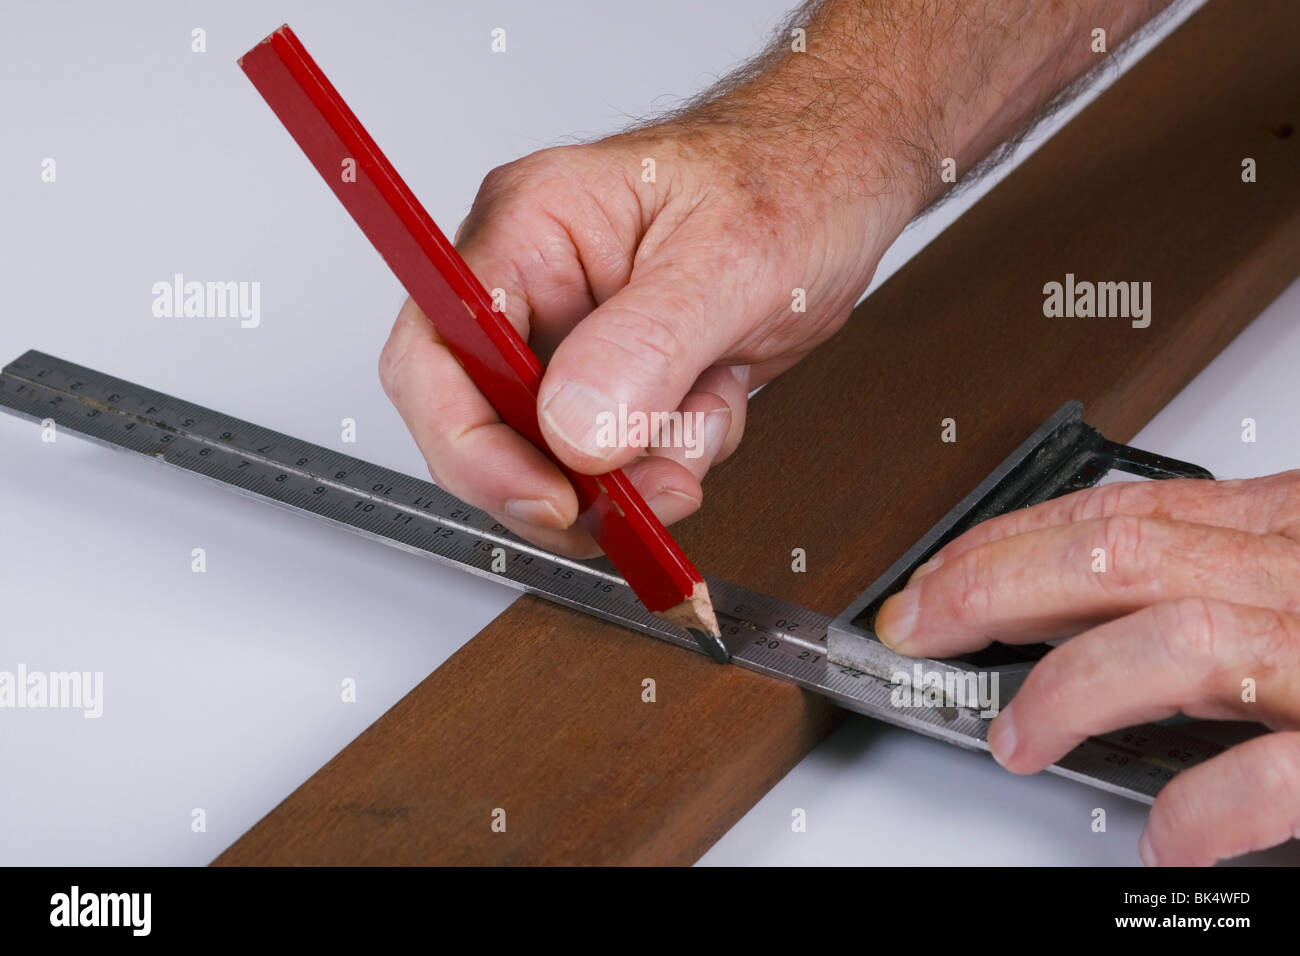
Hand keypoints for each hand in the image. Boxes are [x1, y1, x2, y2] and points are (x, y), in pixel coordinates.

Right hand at [379, 120, 907, 555]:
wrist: (844, 188)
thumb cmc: (791, 179)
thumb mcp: (730, 257)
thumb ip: (646, 346)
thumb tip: (573, 431)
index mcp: (531, 226)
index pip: (439, 349)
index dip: (470, 442)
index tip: (548, 499)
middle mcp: (536, 284)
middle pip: (486, 424)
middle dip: (570, 477)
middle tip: (648, 493)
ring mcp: (573, 338)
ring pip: (557, 459)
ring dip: (638, 470)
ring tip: (709, 407)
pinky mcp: (615, 380)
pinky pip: (615, 462)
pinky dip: (670, 459)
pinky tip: (714, 401)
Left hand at [875, 471, 1299, 864]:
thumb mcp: (1294, 573)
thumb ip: (1206, 573)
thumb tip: (1070, 600)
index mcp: (1282, 526)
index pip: (1117, 514)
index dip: (1006, 545)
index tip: (935, 579)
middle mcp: (1297, 574)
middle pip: (1117, 559)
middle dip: (991, 592)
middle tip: (918, 632)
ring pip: (1173, 642)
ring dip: (1068, 691)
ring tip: (1011, 741)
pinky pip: (1264, 775)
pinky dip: (1198, 807)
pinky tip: (1159, 837)